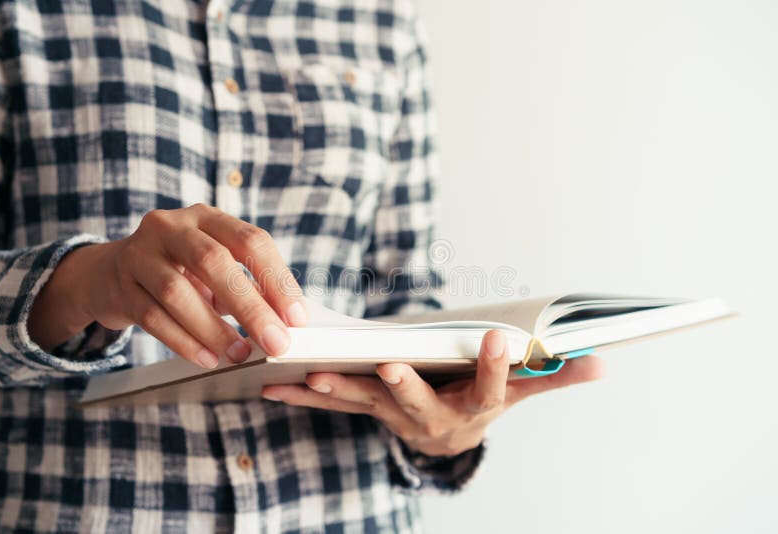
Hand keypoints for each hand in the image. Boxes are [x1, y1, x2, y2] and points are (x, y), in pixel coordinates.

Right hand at [28, 204, 305, 366]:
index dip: (277, 279)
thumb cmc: (180, 271)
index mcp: (206, 217)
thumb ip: (248, 285)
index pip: (250, 240)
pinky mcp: (119, 286)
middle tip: (276, 342)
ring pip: (177, 292)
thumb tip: (289, 322)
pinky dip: (184, 341)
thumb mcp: (213, 267)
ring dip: (214, 328)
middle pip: (213, 261)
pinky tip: (207, 359)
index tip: (297, 318)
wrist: (109, 273)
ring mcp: (139, 254)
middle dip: (250, 306)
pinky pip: (152, 317)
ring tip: (240, 354)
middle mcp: (170, 227)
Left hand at [262, 330, 603, 456]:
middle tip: (389, 367)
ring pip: (367, 403)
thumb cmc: (480, 405)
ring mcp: (395, 415)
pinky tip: (272, 386)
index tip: (497, 337)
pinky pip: (335, 402)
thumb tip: (601, 363)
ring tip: (317, 375)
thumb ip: (552, 378)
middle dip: (405, 386)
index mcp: (474, 408)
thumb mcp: (519, 394)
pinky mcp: (367, 408)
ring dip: (341, 390)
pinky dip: (305, 393)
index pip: (491, 388)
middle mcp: (432, 418)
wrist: (445, 438)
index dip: (495, 366)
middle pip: (420, 403)